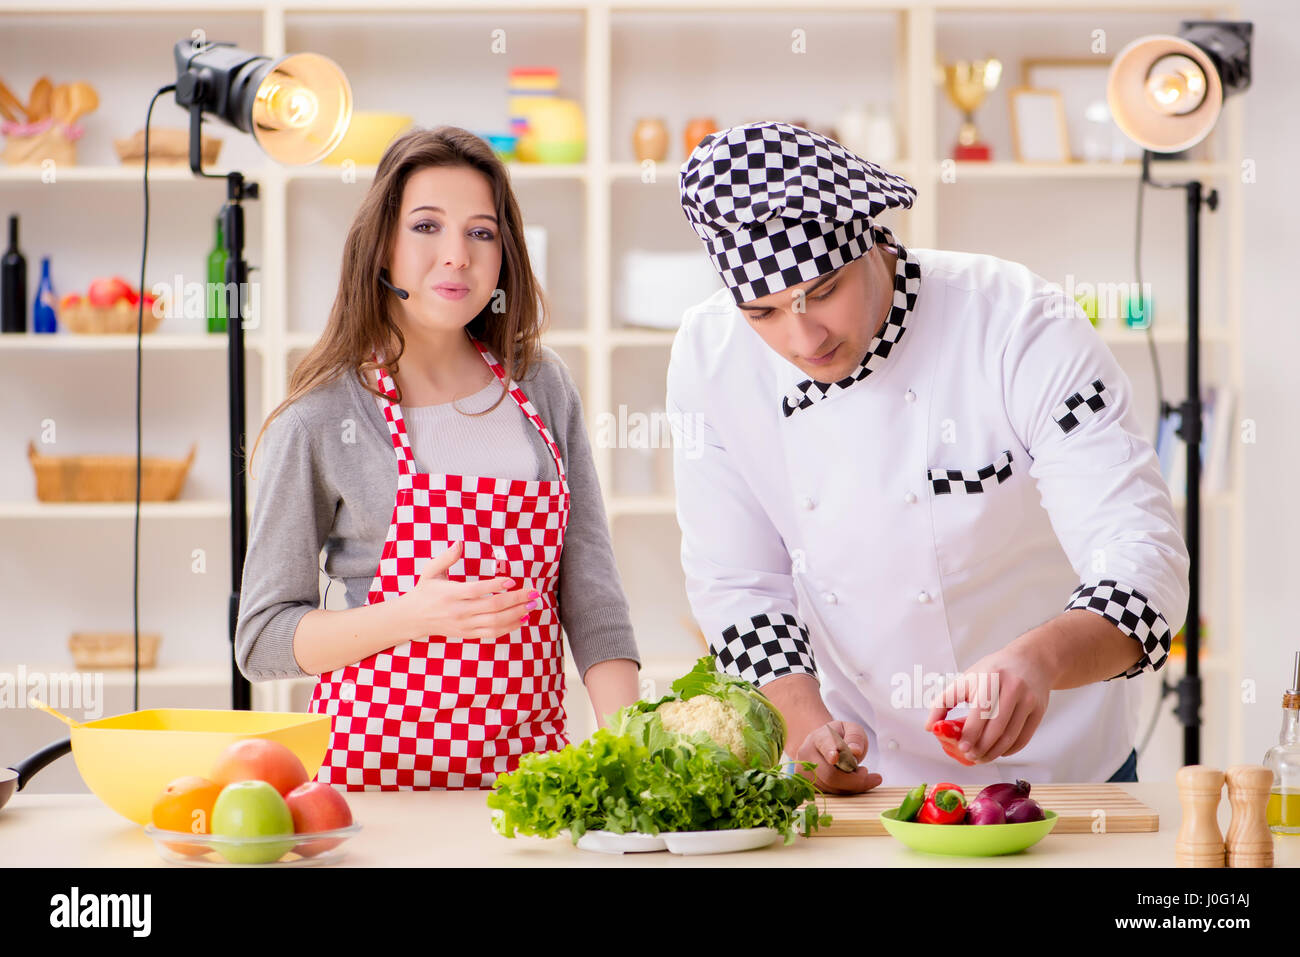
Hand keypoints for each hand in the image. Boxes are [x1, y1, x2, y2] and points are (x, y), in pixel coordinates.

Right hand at [397, 541, 538, 641]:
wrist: (412, 618)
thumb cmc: (425, 592)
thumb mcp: (430, 571)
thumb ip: (446, 557)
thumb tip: (459, 543)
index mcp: (451, 594)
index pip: (477, 590)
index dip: (496, 586)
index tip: (512, 580)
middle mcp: (459, 611)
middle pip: (492, 607)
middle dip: (516, 600)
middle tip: (534, 593)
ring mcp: (464, 625)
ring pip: (495, 622)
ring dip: (517, 614)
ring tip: (532, 605)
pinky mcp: (467, 633)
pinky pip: (491, 633)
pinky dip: (509, 627)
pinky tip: (521, 619)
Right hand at [794, 721, 882, 794]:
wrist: (821, 745)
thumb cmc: (839, 737)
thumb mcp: (851, 729)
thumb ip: (855, 737)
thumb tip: (855, 751)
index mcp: (818, 737)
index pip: (824, 745)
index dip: (830, 752)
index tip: (835, 758)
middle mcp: (806, 755)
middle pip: (830, 775)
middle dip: (854, 779)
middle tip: (865, 771)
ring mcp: (804, 772)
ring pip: (832, 788)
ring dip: (852, 785)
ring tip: (858, 772)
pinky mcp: (808, 786)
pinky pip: (831, 795)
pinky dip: (846, 791)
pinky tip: (852, 782)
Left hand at [923, 641, 1053, 763]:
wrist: (1031, 659)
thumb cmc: (993, 671)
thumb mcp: (966, 679)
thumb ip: (944, 701)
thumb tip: (929, 727)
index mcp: (990, 678)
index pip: (980, 712)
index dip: (970, 734)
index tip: (962, 748)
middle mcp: (1012, 688)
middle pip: (996, 728)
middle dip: (982, 747)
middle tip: (971, 756)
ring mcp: (1028, 699)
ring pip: (1011, 736)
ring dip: (995, 752)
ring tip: (983, 757)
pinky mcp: (1039, 709)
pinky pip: (1024, 737)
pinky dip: (1010, 750)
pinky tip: (999, 751)